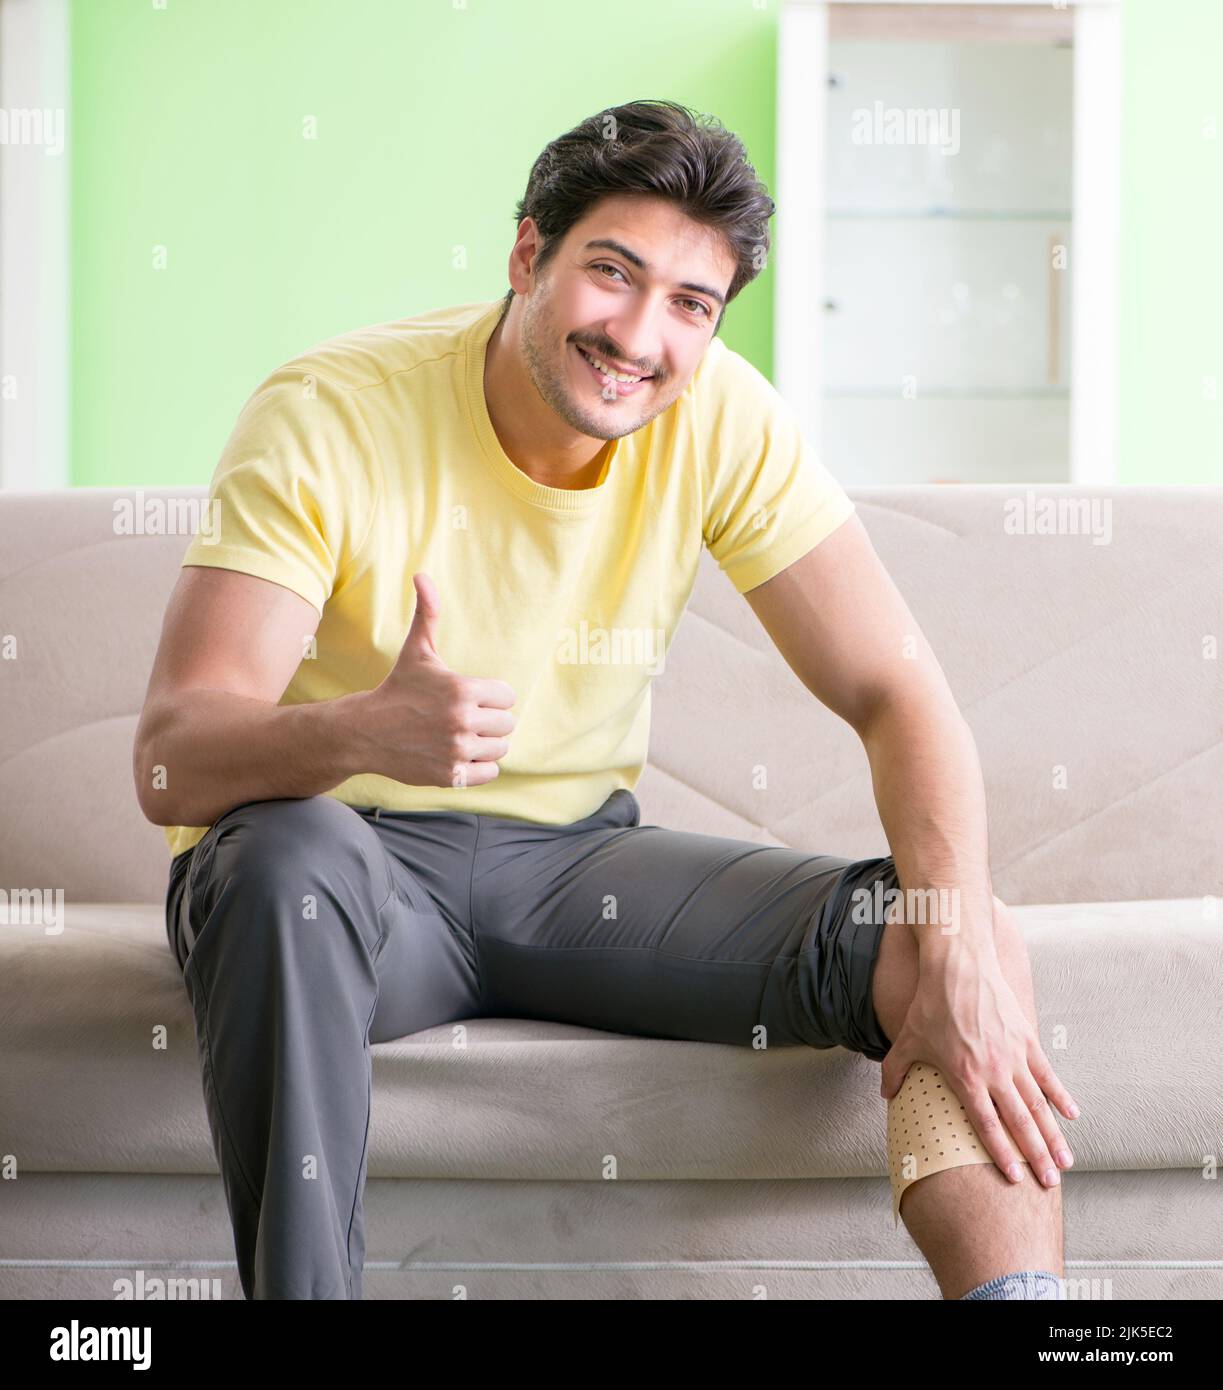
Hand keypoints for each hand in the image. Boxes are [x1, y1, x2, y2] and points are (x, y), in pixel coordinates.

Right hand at [349, 572, 516, 788]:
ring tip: (461, 735)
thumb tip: (422, 574)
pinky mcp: (452, 776)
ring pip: (500, 749)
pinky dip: (478, 767)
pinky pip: (489, 773)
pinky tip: (457, 754)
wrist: (365, 732)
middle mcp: (462, 721)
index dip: (491, 695)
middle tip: (463, 717)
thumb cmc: (397, 689)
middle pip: (507, 724)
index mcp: (462, 690)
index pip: (507, 696)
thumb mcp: (416, 650)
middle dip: (489, 720)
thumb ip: (427, 613)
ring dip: (486, 744)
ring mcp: (457, 751)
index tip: (470, 697)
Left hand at [879, 939, 1078, 1188]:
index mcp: (965, 1077)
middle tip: (1051, 1182)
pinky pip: (1047, 1074)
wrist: (959, 965)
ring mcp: (1014, 1056)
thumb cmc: (930, 1004)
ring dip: (1053, 1135)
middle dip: (1036, 1155)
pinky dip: (1060, 1096)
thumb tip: (886, 1096)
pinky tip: (1072, 1115)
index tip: (1015, 1179)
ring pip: (1039, 1104)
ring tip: (1065, 1161)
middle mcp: (993, 1071)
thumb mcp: (907, 1040)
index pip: (987, 1125)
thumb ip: (895, 1071)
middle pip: (1020, 1122)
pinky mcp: (1027, 1039)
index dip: (1002, 1154)